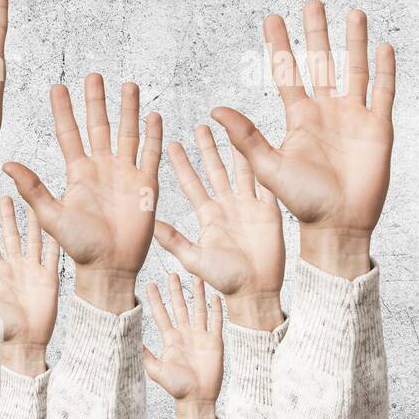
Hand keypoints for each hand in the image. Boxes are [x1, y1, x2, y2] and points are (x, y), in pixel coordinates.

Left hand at [0, 197, 59, 376]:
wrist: (24, 345)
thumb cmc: (2, 331)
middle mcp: (13, 269)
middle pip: (11, 235)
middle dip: (9, 215)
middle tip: (5, 195)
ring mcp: (32, 272)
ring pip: (33, 239)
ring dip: (33, 221)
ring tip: (32, 201)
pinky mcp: (48, 279)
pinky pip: (53, 255)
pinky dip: (56, 239)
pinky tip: (58, 223)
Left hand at [4, 78, 161, 313]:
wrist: (109, 267)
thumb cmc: (79, 246)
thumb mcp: (52, 216)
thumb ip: (32, 189)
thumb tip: (7, 164)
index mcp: (77, 173)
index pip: (69, 133)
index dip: (64, 110)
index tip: (58, 86)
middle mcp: (100, 168)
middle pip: (98, 126)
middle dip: (96, 101)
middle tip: (94, 75)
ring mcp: (124, 174)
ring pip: (126, 134)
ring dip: (127, 110)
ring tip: (127, 85)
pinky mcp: (145, 185)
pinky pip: (150, 154)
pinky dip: (153, 135)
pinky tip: (154, 116)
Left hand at [143, 275, 222, 418]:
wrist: (197, 398)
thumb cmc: (176, 387)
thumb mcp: (156, 370)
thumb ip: (144, 355)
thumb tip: (128, 341)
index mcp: (170, 339)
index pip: (162, 314)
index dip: (156, 300)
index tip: (150, 284)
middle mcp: (185, 334)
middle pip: (180, 306)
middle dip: (176, 290)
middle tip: (173, 272)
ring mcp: (201, 336)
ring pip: (199, 309)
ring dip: (197, 294)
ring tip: (196, 276)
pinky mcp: (215, 342)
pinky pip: (216, 322)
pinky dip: (216, 308)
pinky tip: (215, 295)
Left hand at [156, 125, 284, 330]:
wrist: (255, 292)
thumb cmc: (224, 280)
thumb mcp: (194, 258)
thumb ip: (173, 241)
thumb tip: (149, 224)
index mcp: (208, 216)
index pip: (191, 184)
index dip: (182, 165)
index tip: (172, 144)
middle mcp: (226, 207)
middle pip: (215, 171)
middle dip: (208, 149)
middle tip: (200, 126)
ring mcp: (249, 207)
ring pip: (242, 170)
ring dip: (237, 149)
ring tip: (231, 127)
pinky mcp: (269, 211)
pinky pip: (267, 184)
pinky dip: (266, 165)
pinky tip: (263, 146)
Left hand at [211, 1, 394, 278]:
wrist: (336, 226)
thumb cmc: (298, 203)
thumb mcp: (267, 167)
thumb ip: (244, 137)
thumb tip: (214, 108)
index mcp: (297, 119)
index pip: (287, 73)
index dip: (280, 46)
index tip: (271, 19)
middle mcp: (325, 112)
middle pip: (320, 63)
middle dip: (316, 34)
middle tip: (312, 3)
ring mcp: (352, 118)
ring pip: (354, 70)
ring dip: (353, 43)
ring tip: (352, 13)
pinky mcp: (378, 128)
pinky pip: (382, 93)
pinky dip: (384, 71)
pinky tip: (384, 48)